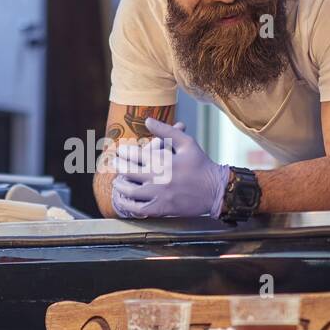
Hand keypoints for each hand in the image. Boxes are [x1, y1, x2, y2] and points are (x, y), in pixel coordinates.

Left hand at [111, 118, 229, 218]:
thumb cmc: (201, 164)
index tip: (120, 151)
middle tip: (114, 164)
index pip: (134, 154)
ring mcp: (159, 194)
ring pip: (130, 191)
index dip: (123, 152)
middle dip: (118, 166)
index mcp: (162, 159)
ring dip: (120, 186)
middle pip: (128, 171)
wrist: (215, 189)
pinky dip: (129, 205)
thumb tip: (148, 120)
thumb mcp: (186, 142)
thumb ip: (166, 131)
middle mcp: (158, 177)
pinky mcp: (162, 209)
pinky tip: (125, 200)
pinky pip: (139, 209)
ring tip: (117, 183)